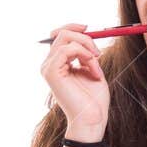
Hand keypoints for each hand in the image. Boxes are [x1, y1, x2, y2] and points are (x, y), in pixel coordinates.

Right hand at [40, 23, 109, 139]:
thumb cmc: (94, 99)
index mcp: (57, 63)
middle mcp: (49, 64)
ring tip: (97, 65)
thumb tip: (87, 34)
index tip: (89, 28)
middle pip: (62, 33)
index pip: (59, 35)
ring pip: (66, 38)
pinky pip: (67, 49)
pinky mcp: (51, 72)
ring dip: (87, 48)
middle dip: (84, 37)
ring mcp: (48, 67)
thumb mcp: (92, 69)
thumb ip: (87, 53)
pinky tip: (94, 70)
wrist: (92, 119)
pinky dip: (84, 55)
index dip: (74, 28)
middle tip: (98, 52)